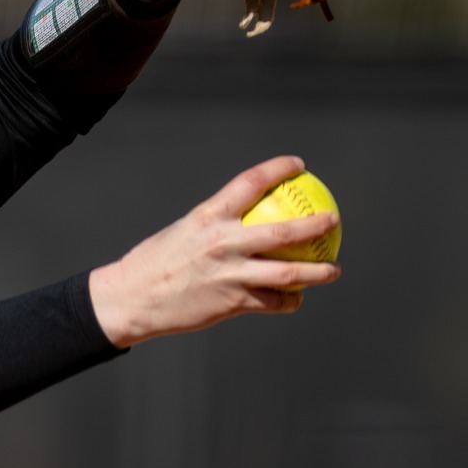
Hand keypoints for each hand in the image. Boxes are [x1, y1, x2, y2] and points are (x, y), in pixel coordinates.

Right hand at [88, 156, 339, 348]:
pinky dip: (289, 300)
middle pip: (283, 231)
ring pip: (288, 273)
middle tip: (332, 220)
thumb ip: (215, 224)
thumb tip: (243, 216)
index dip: (279, 169)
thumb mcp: (184, 230)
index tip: (298, 165)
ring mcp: (229, 274)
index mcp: (209, 216)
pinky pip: (272, 302)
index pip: (251, 182)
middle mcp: (222, 242)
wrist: (133, 298)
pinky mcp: (232, 303)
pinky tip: (297, 299)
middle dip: (315, 224)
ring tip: (334, 269)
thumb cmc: (157, 262)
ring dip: (319, 272)